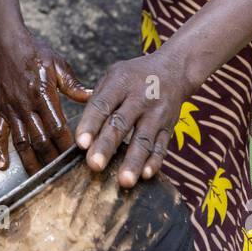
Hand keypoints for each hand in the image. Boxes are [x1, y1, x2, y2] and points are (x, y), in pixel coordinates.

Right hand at [0, 32, 91, 172]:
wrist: (8, 45)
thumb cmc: (36, 53)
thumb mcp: (58, 65)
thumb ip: (73, 85)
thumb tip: (93, 98)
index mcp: (42, 94)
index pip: (57, 126)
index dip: (65, 144)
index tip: (75, 157)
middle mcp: (25, 106)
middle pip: (39, 139)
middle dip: (50, 159)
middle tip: (61, 175)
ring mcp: (11, 110)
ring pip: (20, 142)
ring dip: (29, 161)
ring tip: (38, 178)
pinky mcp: (1, 111)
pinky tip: (2, 167)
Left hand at [74, 46, 187, 187]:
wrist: (174, 69)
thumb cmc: (134, 76)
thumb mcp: (114, 75)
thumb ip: (96, 100)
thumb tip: (77, 129)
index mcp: (120, 82)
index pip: (102, 104)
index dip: (91, 124)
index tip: (80, 143)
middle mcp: (140, 97)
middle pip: (121, 124)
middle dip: (107, 146)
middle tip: (95, 165)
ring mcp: (156, 113)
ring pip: (143, 139)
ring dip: (133, 161)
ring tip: (123, 181)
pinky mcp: (169, 126)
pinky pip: (162, 145)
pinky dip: (154, 161)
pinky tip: (146, 175)